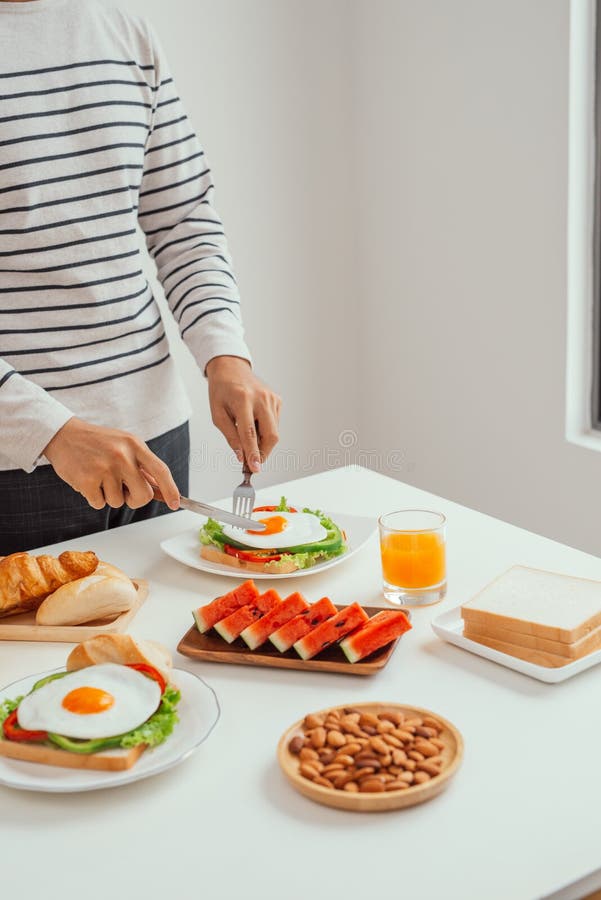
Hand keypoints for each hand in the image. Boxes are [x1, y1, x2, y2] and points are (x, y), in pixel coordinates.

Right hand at [43, 417, 180, 510]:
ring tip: (99, 477)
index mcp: (135, 445)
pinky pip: (99, 504)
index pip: (161, 470)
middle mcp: (122, 456)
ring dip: (110, 496)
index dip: (171, 490)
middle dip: (135, 499)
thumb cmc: (98, 442)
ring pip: (119, 502)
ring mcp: (104, 469)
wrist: (64, 435)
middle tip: (124, 490)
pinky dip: (94, 497)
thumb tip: (159, 490)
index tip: (176, 504)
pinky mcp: (87, 480)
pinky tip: (88, 480)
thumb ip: (141, 464)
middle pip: (143, 496)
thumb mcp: (124, 444)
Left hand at [206, 355, 280, 472]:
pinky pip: (275, 424)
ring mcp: (272, 398)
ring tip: (247, 433)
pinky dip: (265, 430)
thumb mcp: (218, 414)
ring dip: (262, 441)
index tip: (254, 468)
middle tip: (252, 461)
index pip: (249, 432)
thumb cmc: (222, 391)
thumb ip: (230, 436)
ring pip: (274, 432)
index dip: (252, 453)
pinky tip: (254, 422)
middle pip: (270, 434)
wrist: (231, 369)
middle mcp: (261, 398)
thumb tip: (241, 456)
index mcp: (243, 399)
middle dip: (263, 452)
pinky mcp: (278, 400)